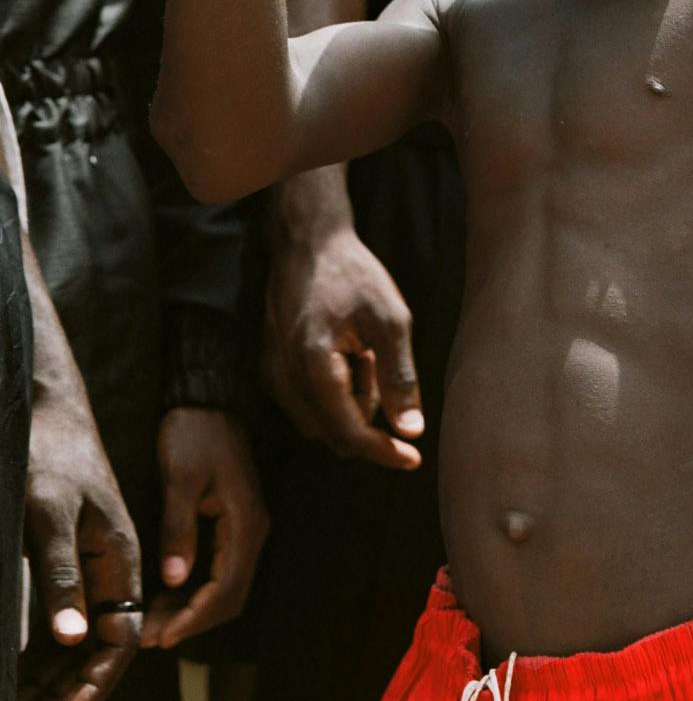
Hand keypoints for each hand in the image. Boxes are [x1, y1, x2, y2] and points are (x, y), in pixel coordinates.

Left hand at [20, 386, 141, 700]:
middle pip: (103, 648)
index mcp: (121, 558)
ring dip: (55, 681)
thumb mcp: (51, 514)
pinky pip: (67, 619)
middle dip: (69, 693)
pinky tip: (21, 678)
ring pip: (83, 640)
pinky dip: (45, 655)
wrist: (46, 413)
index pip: (119, 639)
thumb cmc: (51, 456)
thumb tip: (70, 639)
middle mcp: (114, 569)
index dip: (92, 684)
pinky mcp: (73, 562)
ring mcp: (94, 567)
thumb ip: (63, 575)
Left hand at [141, 409, 268, 650]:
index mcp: (246, 521)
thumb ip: (179, 529)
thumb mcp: (181, 478)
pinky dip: (193, 591)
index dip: (194, 617)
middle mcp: (253, 530)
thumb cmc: (194, 434)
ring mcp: (245, 528)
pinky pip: (218, 570)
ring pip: (224, 586)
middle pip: (229, 595)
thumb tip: (174, 579)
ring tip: (151, 625)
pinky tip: (164, 598)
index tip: (162, 636)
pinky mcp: (232, 525)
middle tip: (150, 638)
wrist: (207, 401)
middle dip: (191, 620)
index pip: (226, 587)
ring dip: (191, 609)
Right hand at [266, 213, 423, 470]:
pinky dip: (335, 392)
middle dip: (368, 418)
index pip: (348, 433)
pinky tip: (350, 354)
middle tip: (383, 367)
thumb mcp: (391, 320)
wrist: (310, 241)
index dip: (383, 452)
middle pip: (334, 433)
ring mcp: (272, 373)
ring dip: (351, 403)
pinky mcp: (271, 366)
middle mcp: (283, 377)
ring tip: (366, 353)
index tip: (413, 459)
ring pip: (321, 420)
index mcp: (312, 365)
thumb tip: (410, 432)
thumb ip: (399, 378)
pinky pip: (307, 402)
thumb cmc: (353, 273)